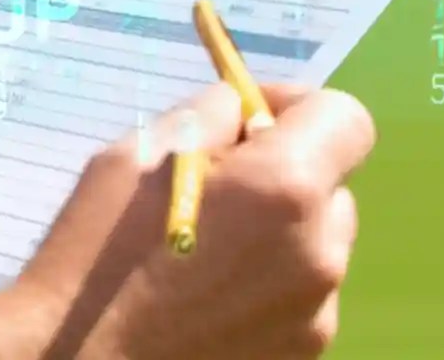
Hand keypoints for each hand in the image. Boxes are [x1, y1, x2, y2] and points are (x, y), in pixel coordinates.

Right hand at [16, 82, 375, 359]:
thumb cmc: (97, 255)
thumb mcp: (140, 154)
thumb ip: (208, 116)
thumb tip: (242, 112)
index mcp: (285, 189)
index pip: (346, 118)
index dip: (297, 108)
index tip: (248, 123)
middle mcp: (320, 254)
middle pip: (333, 188)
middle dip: (285, 176)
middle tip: (216, 192)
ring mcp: (318, 316)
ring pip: (316, 247)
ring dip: (279, 236)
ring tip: (207, 254)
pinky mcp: (302, 357)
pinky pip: (301, 298)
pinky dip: (268, 287)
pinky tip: (209, 299)